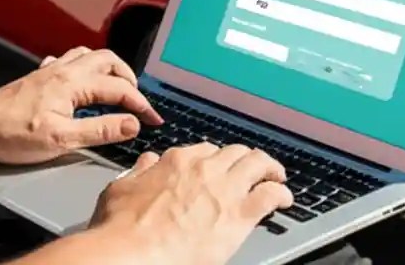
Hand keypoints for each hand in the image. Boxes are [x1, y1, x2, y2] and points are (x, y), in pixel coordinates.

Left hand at [0, 47, 162, 164]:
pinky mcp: (37, 78)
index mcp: (73, 83)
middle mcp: (63, 70)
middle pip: (108, 60)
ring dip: (107, 68)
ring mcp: (49, 72)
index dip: (141, 105)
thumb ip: (100, 131)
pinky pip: (66, 61)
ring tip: (115, 87)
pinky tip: (78, 82)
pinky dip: (81, 68)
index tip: (153, 120)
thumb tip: (131, 125)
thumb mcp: (61, 140)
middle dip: (128, 78)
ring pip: (88, 56)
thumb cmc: (10, 134)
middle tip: (137, 99)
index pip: (120, 89)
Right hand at [88, 143, 292, 264]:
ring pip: (259, 165)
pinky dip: (281, 194)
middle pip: (236, 153)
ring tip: (276, 176)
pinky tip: (285, 199)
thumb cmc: (119, 228)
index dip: (215, 160)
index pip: (205, 151)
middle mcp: (204, 169)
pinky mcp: (240, 215)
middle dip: (246, 159)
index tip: (219, 167)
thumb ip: (140, 173)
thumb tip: (148, 162)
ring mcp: (225, 189)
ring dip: (270, 169)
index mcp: (177, 162)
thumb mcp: (122, 189)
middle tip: (253, 168)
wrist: (130, 253)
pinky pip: (271, 196)